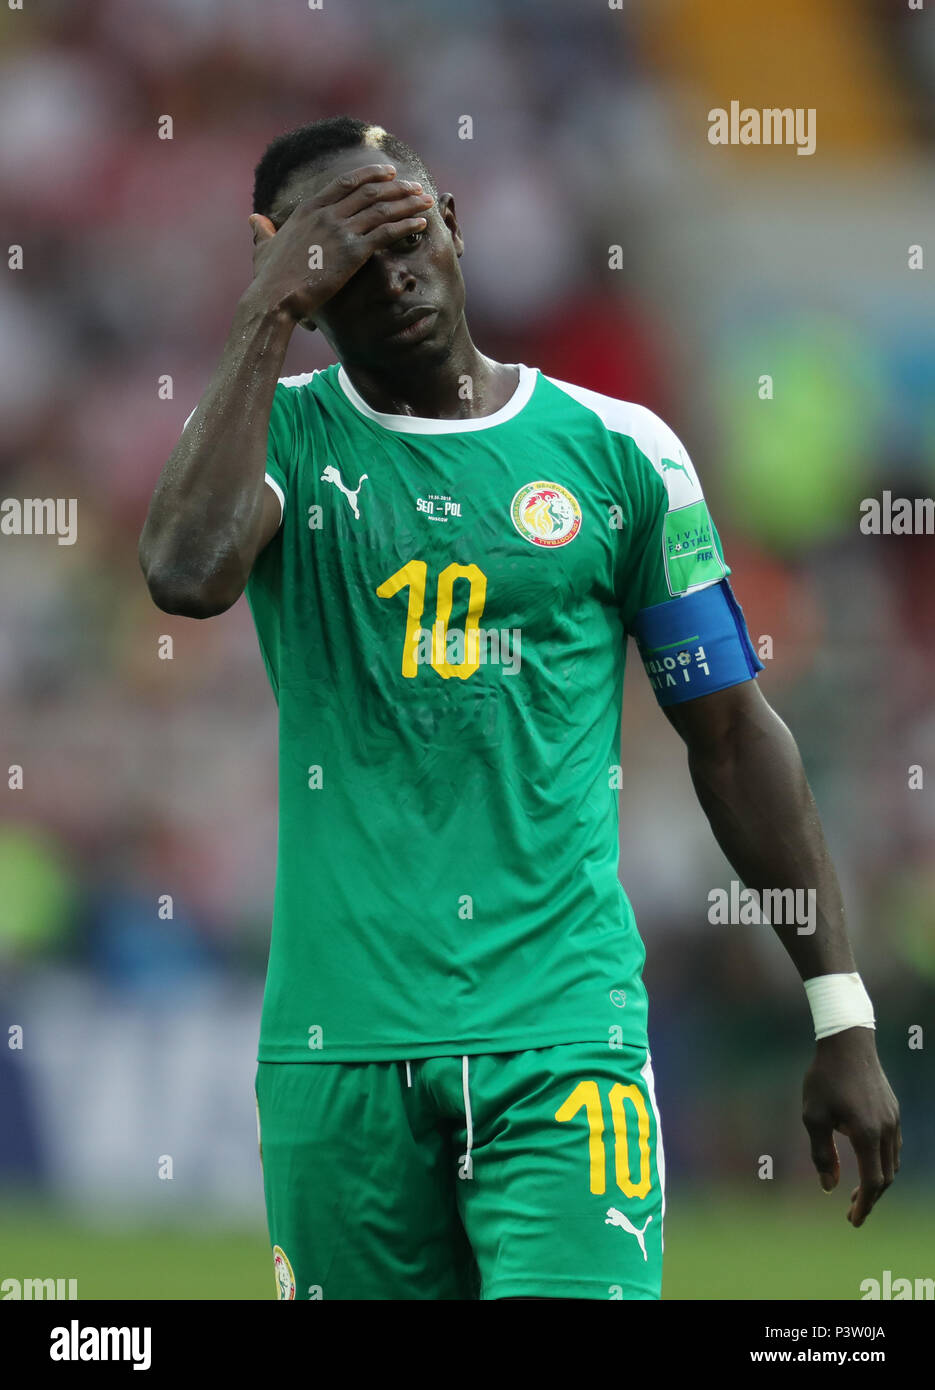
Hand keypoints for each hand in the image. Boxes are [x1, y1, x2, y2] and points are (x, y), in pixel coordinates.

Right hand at [244, 163, 433, 324]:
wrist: (275, 297)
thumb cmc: (269, 279)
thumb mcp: (263, 248)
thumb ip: (262, 232)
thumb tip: (254, 220)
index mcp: (309, 209)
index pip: (346, 183)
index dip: (371, 175)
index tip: (389, 173)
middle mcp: (327, 214)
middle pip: (370, 192)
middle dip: (397, 187)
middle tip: (416, 187)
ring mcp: (341, 231)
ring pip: (382, 209)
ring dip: (408, 203)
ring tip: (425, 201)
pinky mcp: (353, 252)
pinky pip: (386, 233)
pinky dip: (406, 225)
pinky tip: (421, 224)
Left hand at [802, 1027, 900, 1225]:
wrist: (847, 1041)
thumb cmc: (824, 1078)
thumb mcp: (813, 1116)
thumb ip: (821, 1154)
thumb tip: (828, 1187)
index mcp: (867, 1134)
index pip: (872, 1182)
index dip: (864, 1205)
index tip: (853, 1221)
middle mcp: (886, 1130)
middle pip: (886, 1177)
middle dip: (871, 1198)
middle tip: (852, 1212)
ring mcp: (893, 1119)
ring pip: (892, 1162)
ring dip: (878, 1181)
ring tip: (858, 1192)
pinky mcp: (893, 1110)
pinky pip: (893, 1146)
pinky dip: (882, 1163)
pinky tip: (867, 1163)